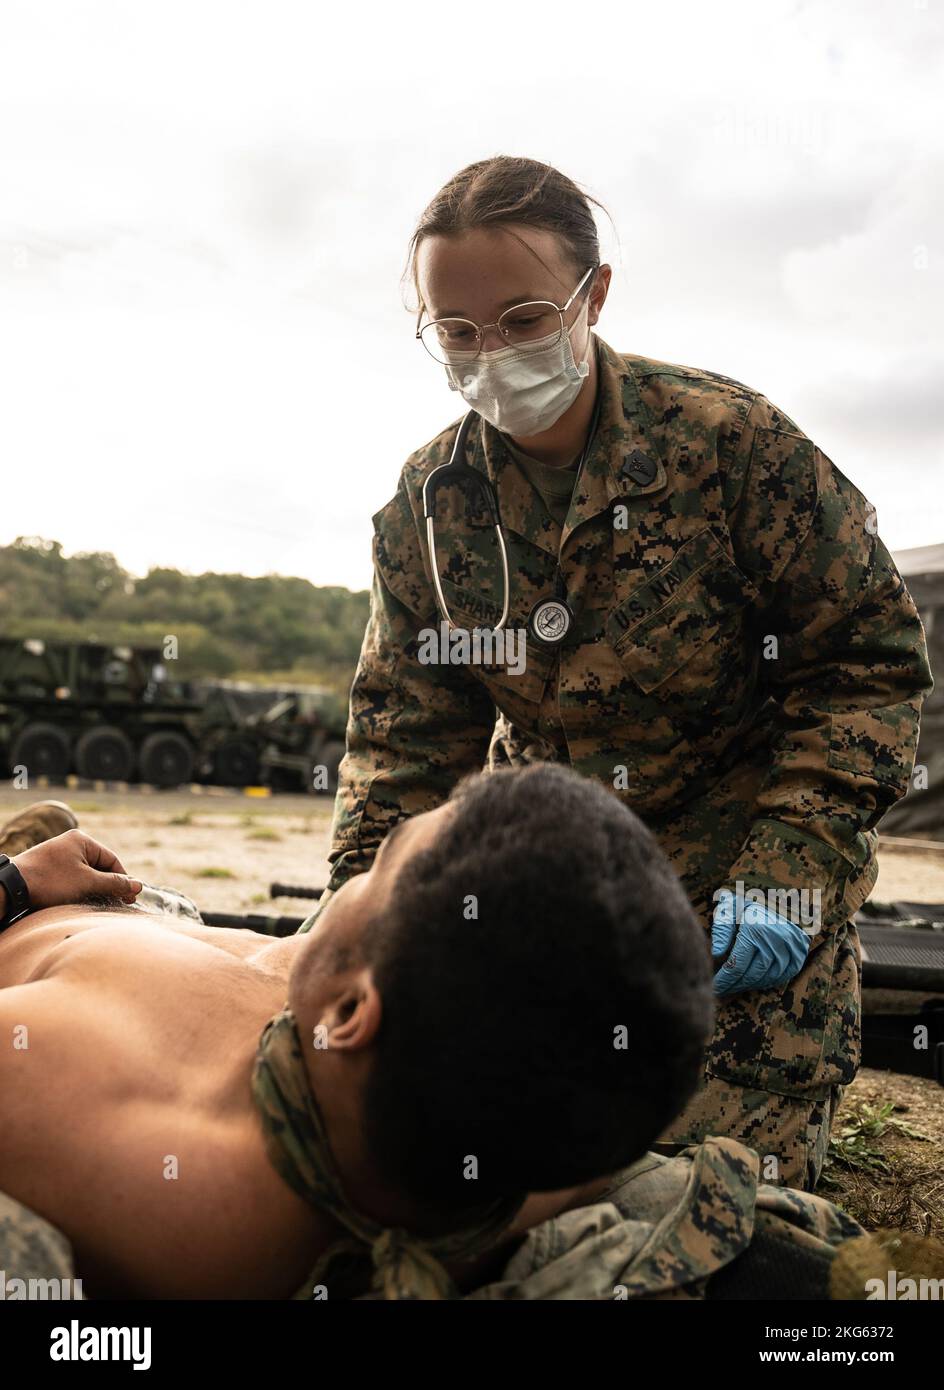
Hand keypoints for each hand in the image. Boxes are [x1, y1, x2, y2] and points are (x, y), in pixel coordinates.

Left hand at [12, 829, 142, 910]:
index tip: (129, 898)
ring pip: (85, 874)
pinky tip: (82, 902)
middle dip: (109, 885)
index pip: (112, 860)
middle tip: (118, 903)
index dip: (123, 879)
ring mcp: (58, 857)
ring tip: (100, 905)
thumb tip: (138, 885)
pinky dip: (80, 889)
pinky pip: (72, 878)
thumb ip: (114, 883)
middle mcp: (70, 844)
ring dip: (95, 889)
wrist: (12, 888)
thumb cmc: (51, 881)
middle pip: (99, 866)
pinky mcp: (48, 870)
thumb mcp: (87, 882)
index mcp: (81, 840)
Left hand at [711, 888, 809, 997]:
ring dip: (752, 985)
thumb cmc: (747, 900)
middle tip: (723, 990)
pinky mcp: (800, 949)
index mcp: (756, 929)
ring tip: (738, 985)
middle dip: (735, 985)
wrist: (779, 891)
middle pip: (752, 975)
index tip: (714, 987)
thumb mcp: (729, 908)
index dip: (724, 980)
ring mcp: (791, 945)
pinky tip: (758, 980)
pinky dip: (772, 980)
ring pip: (769, 977)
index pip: (737, 966)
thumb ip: (721, 930)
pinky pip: (786, 973)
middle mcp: (775, 939)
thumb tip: (715, 954)